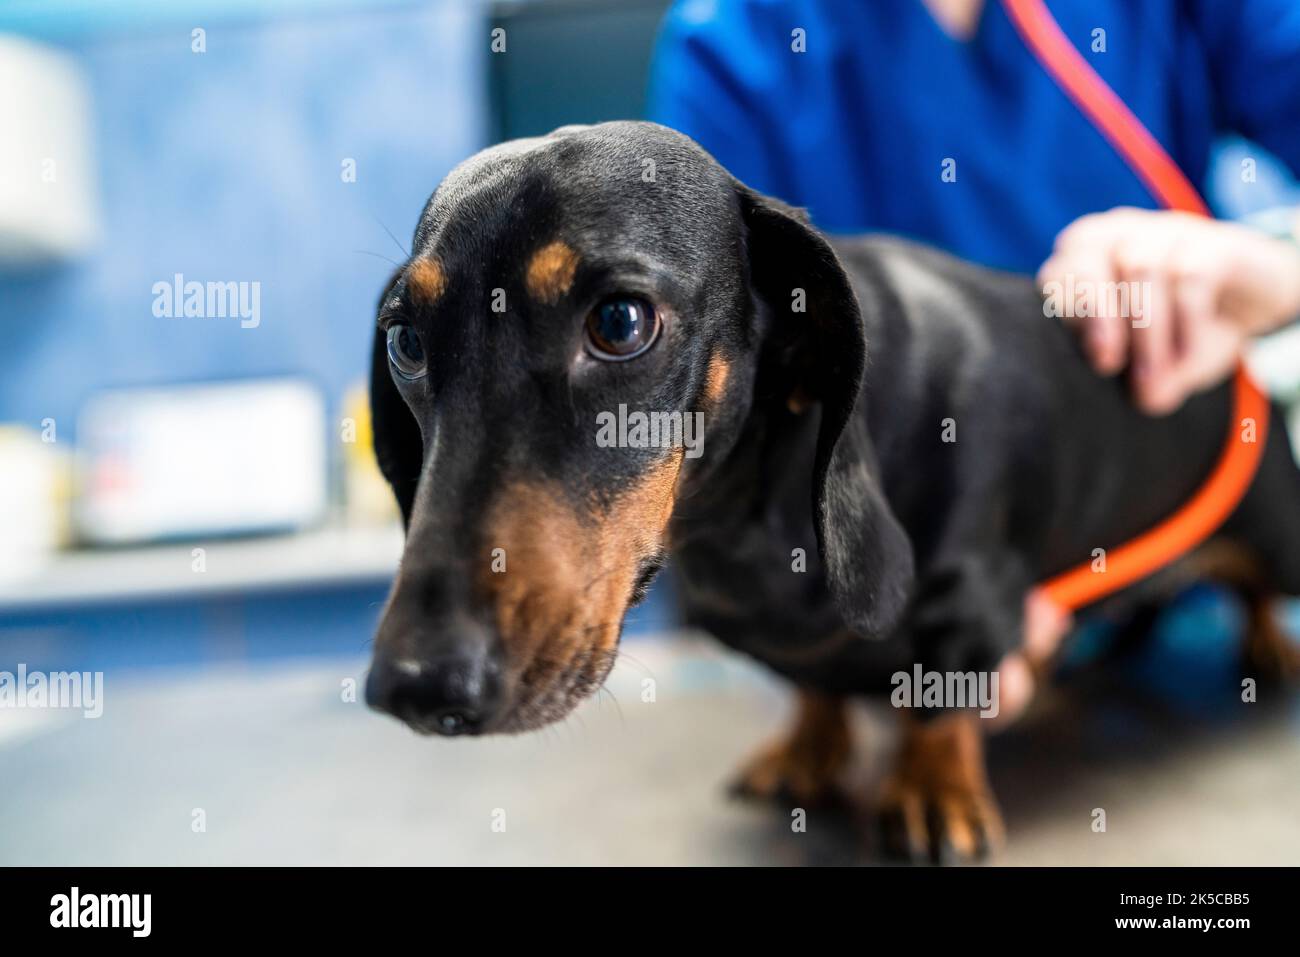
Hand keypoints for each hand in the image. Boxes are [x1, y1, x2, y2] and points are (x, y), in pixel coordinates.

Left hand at [1038, 207, 1299, 414]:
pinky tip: (1187, 359)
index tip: (1089, 361)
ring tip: (1154, 385)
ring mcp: (1165, 231)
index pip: (1057, 276)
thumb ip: (1135, 373)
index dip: (1066, 316)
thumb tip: (1148, 399)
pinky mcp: (1213, 241)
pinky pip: (1191, 275)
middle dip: (1096, 317)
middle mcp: (1118, 235)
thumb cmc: (1179, 328)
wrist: (1253, 301)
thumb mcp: (1146, 354)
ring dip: (1146, 335)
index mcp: (1084, 258)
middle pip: (1088, 263)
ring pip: (1140, 270)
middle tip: (1107, 367)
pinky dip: (1186, 323)